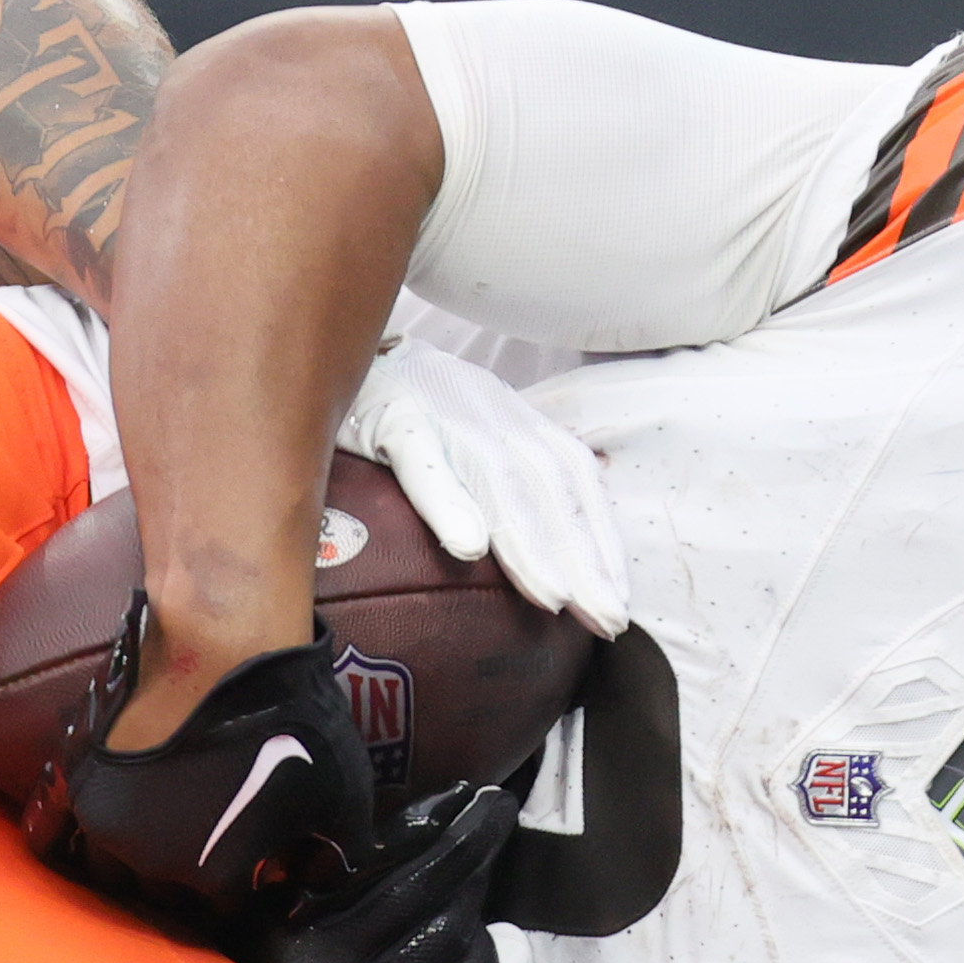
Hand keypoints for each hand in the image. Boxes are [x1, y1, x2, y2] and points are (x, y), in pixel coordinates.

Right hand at [28, 593, 375, 922]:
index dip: (242, 893)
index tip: (251, 873)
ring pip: (109, 875)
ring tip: (150, 853)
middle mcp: (155, 864)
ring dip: (129, 871)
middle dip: (186, 888)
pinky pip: (54, 827)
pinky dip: (63, 838)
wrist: (225, 644)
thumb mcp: (341, 797)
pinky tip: (72, 839)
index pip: (225, 911)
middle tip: (202, 859)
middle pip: (163, 900)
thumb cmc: (290, 719)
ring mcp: (109, 823)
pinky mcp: (81, 781)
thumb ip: (333, 854)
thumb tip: (319, 881)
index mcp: (216, 877)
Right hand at [237, 782, 517, 962]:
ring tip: (468, 882)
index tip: (472, 795)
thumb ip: (314, 868)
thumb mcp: (262, 913)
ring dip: (473, 906)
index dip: (445, 826)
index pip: (397, 867)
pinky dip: (479, 959)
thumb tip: (406, 819)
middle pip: (437, 899)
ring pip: (459, 944)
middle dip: (474, 847)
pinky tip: (470, 943)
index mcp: (298, 937)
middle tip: (494, 813)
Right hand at [336, 341, 628, 636]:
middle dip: (583, 559)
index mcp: (517, 420)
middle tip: (606, 619)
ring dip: (529, 543)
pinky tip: (469, 548)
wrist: (345, 343)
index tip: (618, 599)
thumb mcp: (470, 430)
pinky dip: (449, 504)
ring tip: (555, 598)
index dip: (600, 540)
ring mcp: (444, 412)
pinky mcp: (392, 416)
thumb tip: (552, 551)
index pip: (575, 482)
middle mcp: (493, 412)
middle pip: (548, 489)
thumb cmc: (411, 406)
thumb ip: (507, 479)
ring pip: (498, 480)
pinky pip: (422, 462)